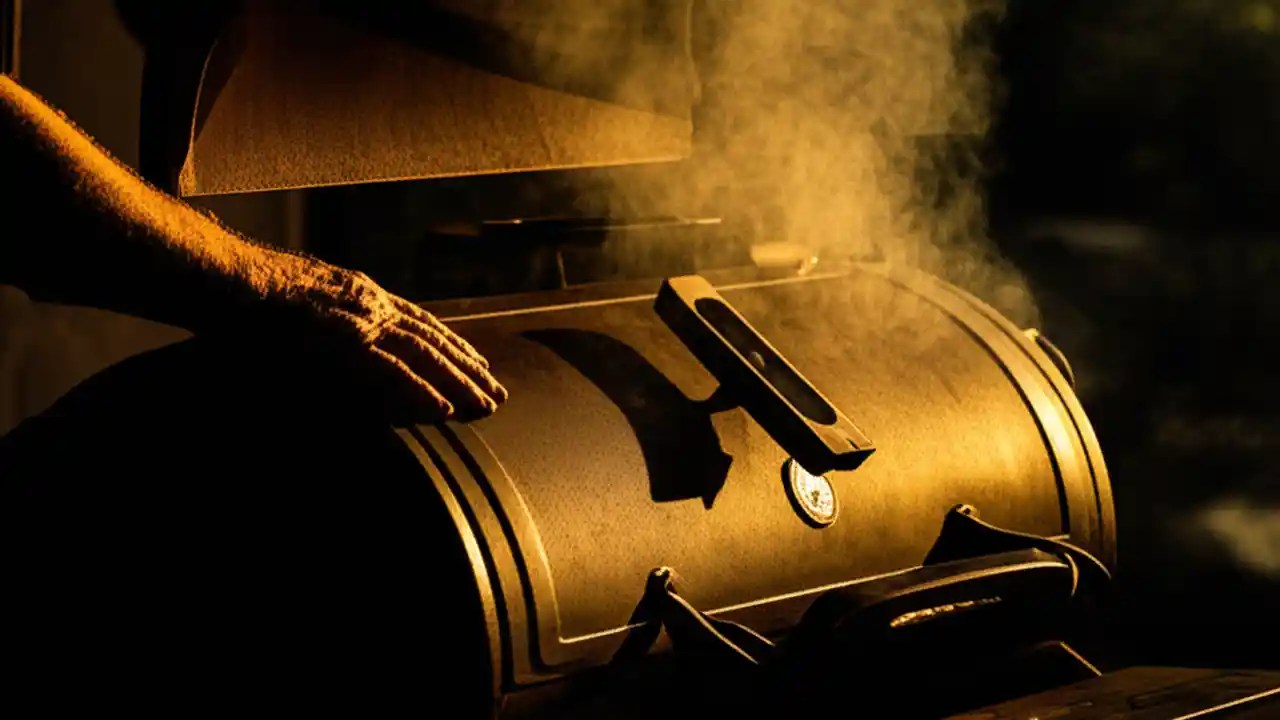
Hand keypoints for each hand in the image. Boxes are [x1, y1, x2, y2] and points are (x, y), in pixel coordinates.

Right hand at [256, 252, 507, 422]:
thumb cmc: (244, 290)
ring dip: (460, 383)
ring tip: (487, 408)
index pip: (418, 320)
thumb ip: (325, 313)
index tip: (477, 361)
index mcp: (358, 292)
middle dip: (468, 368)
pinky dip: (421, 392)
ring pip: (424, 357)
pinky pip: (391, 372)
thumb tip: (331, 333)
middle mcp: (368, 304)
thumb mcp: (297, 295)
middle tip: (498, 394)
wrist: (219, 276)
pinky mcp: (341, 343)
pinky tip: (446, 411)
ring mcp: (358, 322)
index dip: (450, 343)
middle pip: (431, 340)